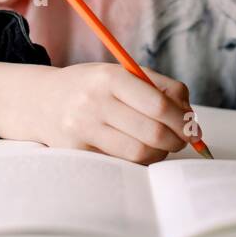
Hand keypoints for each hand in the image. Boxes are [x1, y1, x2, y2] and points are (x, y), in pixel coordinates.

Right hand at [36, 63, 191, 163]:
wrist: (42, 101)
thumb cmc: (92, 87)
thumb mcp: (122, 73)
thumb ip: (160, 88)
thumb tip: (190, 118)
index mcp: (110, 77)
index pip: (159, 105)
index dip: (183, 121)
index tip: (193, 128)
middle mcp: (94, 102)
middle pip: (153, 133)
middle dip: (176, 141)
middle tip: (183, 141)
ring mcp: (83, 129)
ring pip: (139, 153)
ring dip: (159, 154)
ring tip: (160, 146)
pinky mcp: (76, 152)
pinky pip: (121, 163)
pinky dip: (138, 160)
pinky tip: (138, 150)